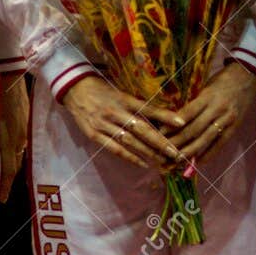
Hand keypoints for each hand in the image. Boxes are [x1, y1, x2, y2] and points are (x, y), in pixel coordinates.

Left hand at [0, 71, 29, 203]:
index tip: (3, 200)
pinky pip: (21, 144)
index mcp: (10, 142)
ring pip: (19, 154)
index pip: (10, 170)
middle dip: (10, 179)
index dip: (6, 186)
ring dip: (13, 165)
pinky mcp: (25, 124)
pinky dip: (16, 152)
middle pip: (16, 164)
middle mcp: (20, 140)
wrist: (11, 80)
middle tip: (3, 191)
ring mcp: (24, 132)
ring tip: (6, 176)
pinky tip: (12, 152)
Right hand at [61, 76, 184, 168]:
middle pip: (141, 129)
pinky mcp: (94, 135)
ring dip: (148, 153)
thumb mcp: (121, 92)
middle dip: (160, 142)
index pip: (148, 108)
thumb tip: (161, 115)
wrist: (74, 90)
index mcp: (123, 98)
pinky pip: (115, 149)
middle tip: (176, 152)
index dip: (165, 115)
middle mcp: (115, 112)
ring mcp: (104, 124)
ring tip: (164, 161)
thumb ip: (138, 104)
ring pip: (130, 141)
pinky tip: (144, 164)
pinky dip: (130, 157)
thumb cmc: (102, 90)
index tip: (181, 123)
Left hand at [165, 62, 255, 163]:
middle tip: (164, 151)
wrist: (248, 76)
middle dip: (178, 142)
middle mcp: (217, 108)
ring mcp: (227, 119)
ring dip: (190, 151)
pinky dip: (209, 154)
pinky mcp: (235, 127)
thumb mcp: (206, 86)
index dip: (173, 125)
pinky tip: (198, 162)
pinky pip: (220, 143)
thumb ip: (194, 102)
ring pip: (206, 139)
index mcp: (208, 96)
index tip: (160, 134)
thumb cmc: (222, 79)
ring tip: (177, 159)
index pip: (188, 113)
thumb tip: (174, 119)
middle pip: (195, 129)